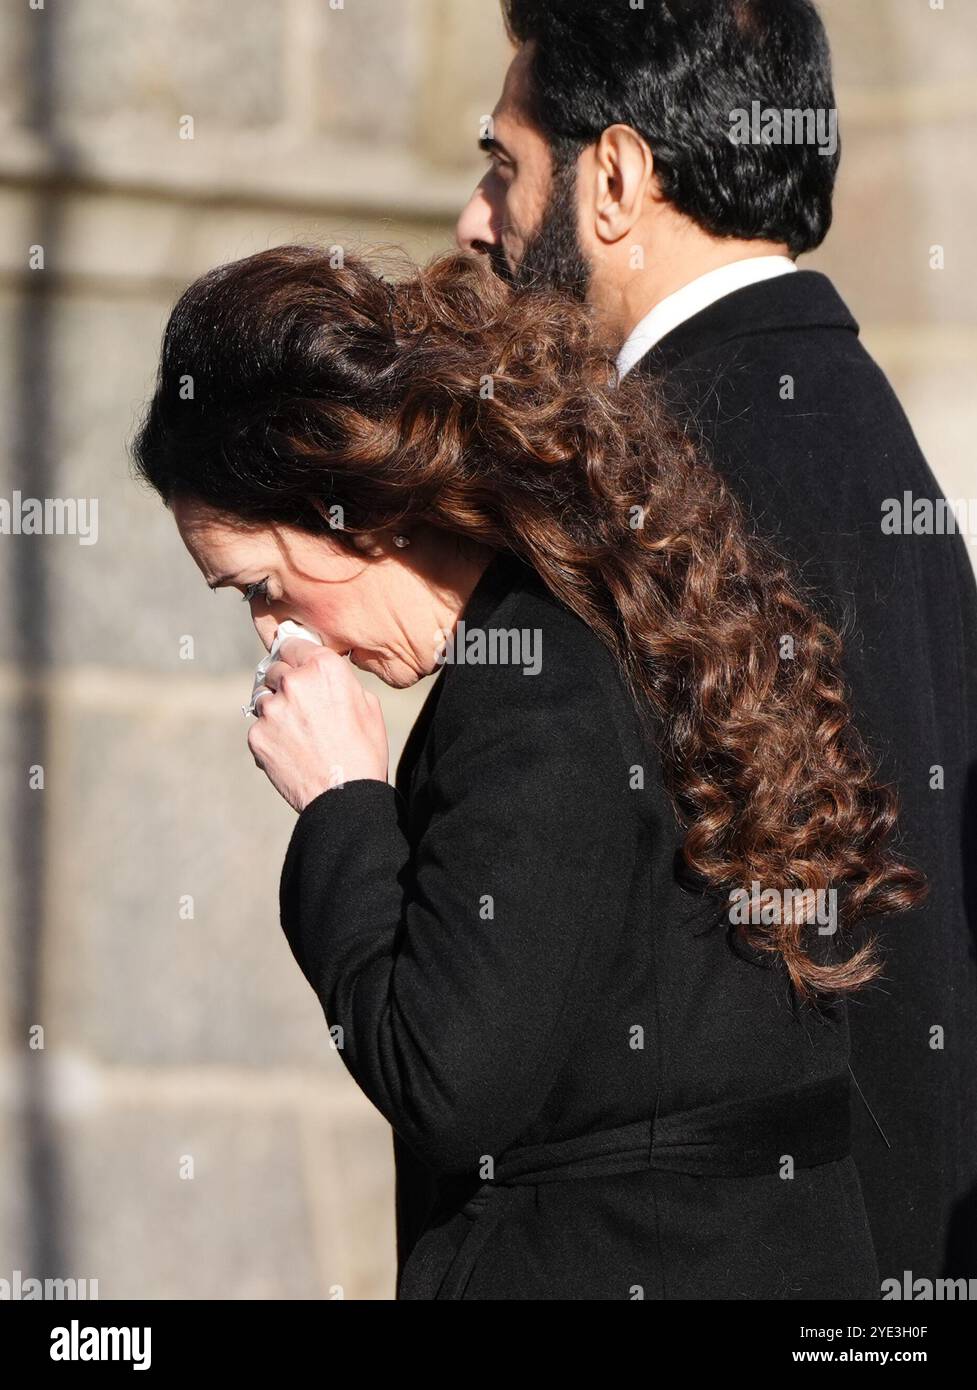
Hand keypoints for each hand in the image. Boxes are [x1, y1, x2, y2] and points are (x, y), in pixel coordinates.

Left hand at [246, 638, 387, 811]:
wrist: (344, 796)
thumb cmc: (363, 751)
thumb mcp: (368, 705)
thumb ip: (341, 681)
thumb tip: (325, 677)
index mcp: (324, 668)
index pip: (293, 644)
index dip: (295, 656)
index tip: (295, 663)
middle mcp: (293, 682)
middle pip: (276, 670)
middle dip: (286, 684)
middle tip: (303, 708)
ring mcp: (271, 709)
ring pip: (264, 698)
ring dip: (276, 709)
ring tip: (299, 733)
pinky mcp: (257, 735)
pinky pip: (259, 727)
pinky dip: (270, 736)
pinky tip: (291, 751)